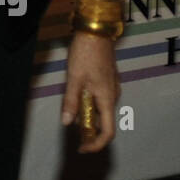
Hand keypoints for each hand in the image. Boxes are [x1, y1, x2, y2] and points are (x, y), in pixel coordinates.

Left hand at [60, 30, 118, 152]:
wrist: (95, 31)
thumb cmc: (85, 54)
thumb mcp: (74, 78)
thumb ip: (71, 102)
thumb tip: (67, 123)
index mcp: (107, 99)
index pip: (107, 131)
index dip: (96, 144)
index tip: (82, 148)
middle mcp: (113, 96)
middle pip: (103, 121)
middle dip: (89, 130)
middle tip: (72, 131)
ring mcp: (111, 87)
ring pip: (101, 109)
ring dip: (88, 115)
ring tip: (71, 112)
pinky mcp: (108, 79)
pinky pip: (100, 98)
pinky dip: (90, 104)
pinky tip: (77, 96)